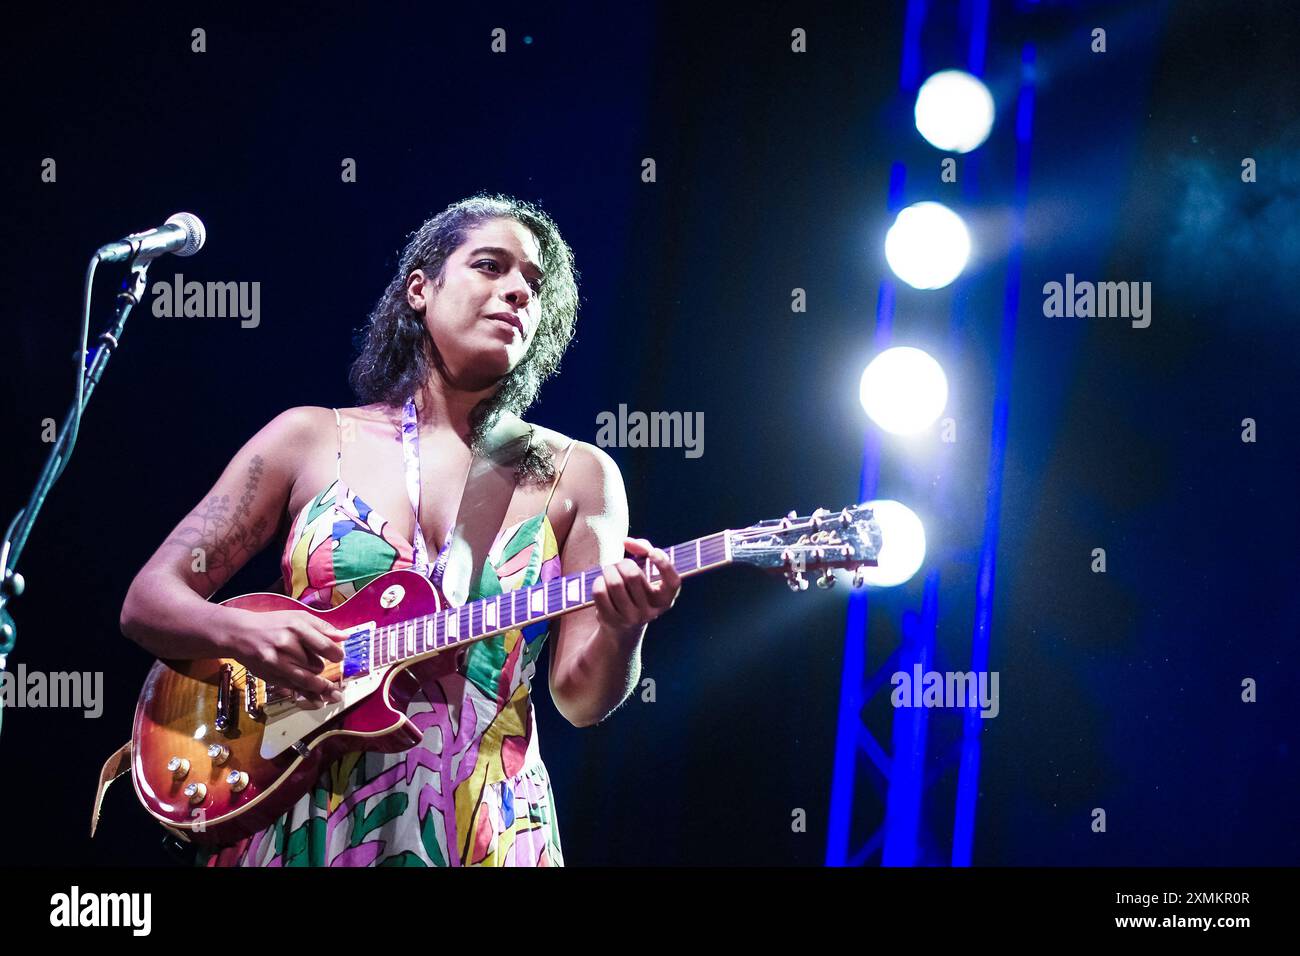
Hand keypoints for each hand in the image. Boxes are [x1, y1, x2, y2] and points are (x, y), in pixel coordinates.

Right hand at [222, 608, 346, 704]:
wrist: (241, 634)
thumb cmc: (274, 624)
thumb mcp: (298, 618)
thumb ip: (322, 627)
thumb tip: (344, 637)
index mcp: (296, 627)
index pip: (324, 646)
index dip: (336, 655)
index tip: (339, 657)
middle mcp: (286, 645)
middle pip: (316, 665)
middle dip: (322, 667)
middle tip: (322, 665)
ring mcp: (277, 663)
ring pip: (307, 680)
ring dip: (322, 687)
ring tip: (335, 694)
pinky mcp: (270, 676)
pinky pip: (294, 688)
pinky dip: (308, 695)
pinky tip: (320, 701)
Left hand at [590, 537, 681, 635]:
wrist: (623, 627)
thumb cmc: (637, 589)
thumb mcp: (647, 571)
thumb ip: (644, 550)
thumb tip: (627, 542)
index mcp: (665, 599)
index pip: (672, 582)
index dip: (664, 564)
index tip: (653, 552)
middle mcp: (651, 611)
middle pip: (632, 575)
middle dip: (622, 563)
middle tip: (620, 564)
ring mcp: (631, 618)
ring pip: (614, 583)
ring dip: (609, 570)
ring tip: (609, 571)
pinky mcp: (612, 620)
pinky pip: (600, 592)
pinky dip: (599, 581)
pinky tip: (603, 583)